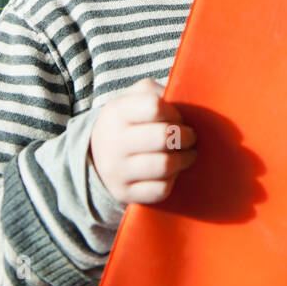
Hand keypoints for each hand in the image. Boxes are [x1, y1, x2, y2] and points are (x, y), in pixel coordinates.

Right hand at [88, 77, 197, 205]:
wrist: (95, 154)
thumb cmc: (127, 120)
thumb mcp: (133, 97)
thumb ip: (156, 92)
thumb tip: (183, 97)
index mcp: (117, 112)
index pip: (155, 107)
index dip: (175, 112)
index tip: (179, 117)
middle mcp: (114, 142)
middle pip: (164, 137)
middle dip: (187, 136)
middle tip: (191, 137)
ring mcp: (117, 171)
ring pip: (165, 166)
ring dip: (185, 159)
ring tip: (189, 154)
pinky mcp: (124, 193)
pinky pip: (160, 190)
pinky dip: (173, 180)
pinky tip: (173, 172)